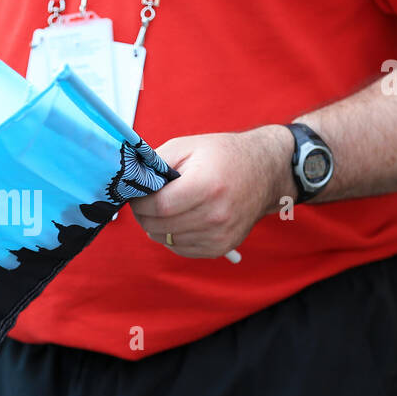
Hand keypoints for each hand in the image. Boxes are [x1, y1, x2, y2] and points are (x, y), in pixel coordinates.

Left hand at [130, 126, 293, 258]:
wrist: (265, 171)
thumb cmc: (223, 155)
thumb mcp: (186, 146)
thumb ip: (155, 164)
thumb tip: (131, 183)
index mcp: (206, 186)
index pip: (159, 207)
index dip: (140, 203)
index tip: (137, 196)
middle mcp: (216, 215)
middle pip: (161, 227)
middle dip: (144, 216)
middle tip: (145, 203)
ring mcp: (220, 234)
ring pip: (168, 240)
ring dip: (158, 227)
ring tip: (164, 209)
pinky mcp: (222, 246)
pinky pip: (182, 249)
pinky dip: (173, 237)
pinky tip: (180, 219)